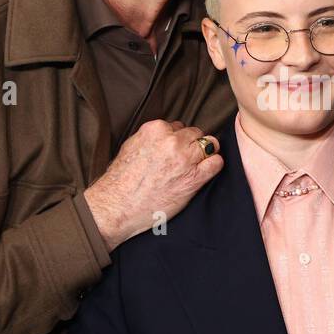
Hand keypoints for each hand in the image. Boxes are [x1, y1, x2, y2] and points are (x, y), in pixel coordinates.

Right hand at [82, 120, 221, 250]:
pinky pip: (216, 163)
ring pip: (210, 144)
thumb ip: (151, 138)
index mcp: (155, 130)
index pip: (177, 126)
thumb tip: (165, 136)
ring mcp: (185, 159)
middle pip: (195, 134)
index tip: (172, 152)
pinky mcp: (194, 178)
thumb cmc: (120, 182)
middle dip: (190, 146)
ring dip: (204, 154)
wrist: (117, 207)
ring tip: (195, 166)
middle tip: (182, 161)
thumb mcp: (131, 147)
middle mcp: (172, 141)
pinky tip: (204, 173)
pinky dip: (213, 166)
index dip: (177, 140)